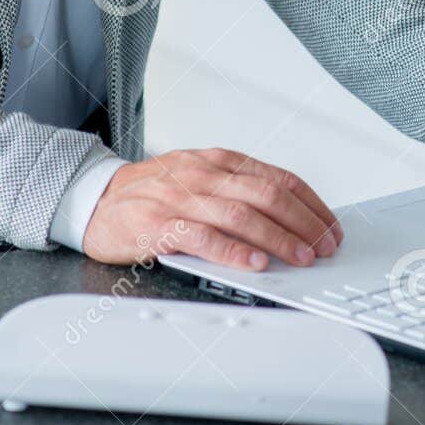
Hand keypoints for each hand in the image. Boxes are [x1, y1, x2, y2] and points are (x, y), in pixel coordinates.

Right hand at [83, 146, 343, 269]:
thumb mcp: (199, 177)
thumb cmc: (150, 193)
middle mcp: (204, 175)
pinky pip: (203, 237)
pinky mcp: (159, 225)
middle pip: (268, 195)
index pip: (279, 178)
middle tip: (326, 246)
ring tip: (303, 257)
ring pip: (242, 215)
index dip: (312, 204)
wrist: (93, 199)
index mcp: (219, 162)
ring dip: (280, 238)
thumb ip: (237, 191)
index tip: (331, 226)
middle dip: (305, 223)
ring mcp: (181, 198)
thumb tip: (288, 217)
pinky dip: (233, 251)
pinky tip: (255, 263)